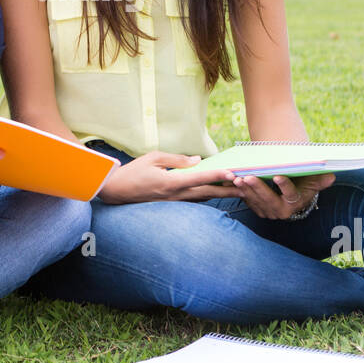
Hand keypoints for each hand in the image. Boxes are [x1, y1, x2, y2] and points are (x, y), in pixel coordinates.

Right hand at [97, 151, 234, 205]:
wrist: (116, 192)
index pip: (200, 178)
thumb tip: (198, 160)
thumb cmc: (133, 172)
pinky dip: (207, 196)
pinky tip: (217, 192)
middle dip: (229, 191)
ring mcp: (174, 203)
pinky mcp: (171, 205)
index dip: (218, 176)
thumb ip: (177, 159)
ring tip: (238, 190)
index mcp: (170, 183)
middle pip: (207, 193)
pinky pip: (194, 200)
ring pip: (203, 198)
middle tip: (248, 187)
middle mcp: (175, 196)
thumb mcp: (154, 158)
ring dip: (221, 194)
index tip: (234, 174)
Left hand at [233, 173, 334, 219]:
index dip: (284, 186)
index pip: (290, 194)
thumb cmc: (302, 184)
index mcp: (295, 203)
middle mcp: (281, 211)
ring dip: (246, 190)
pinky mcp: (258, 209)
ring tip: (238, 178)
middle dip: (258, 188)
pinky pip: (248, 202)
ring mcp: (268, 212)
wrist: (292, 194)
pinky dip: (241, 193)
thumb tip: (331, 176)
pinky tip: (234, 183)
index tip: (278, 176)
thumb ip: (319, 180)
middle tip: (248, 177)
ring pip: (256, 201)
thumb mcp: (311, 182)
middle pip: (269, 199)